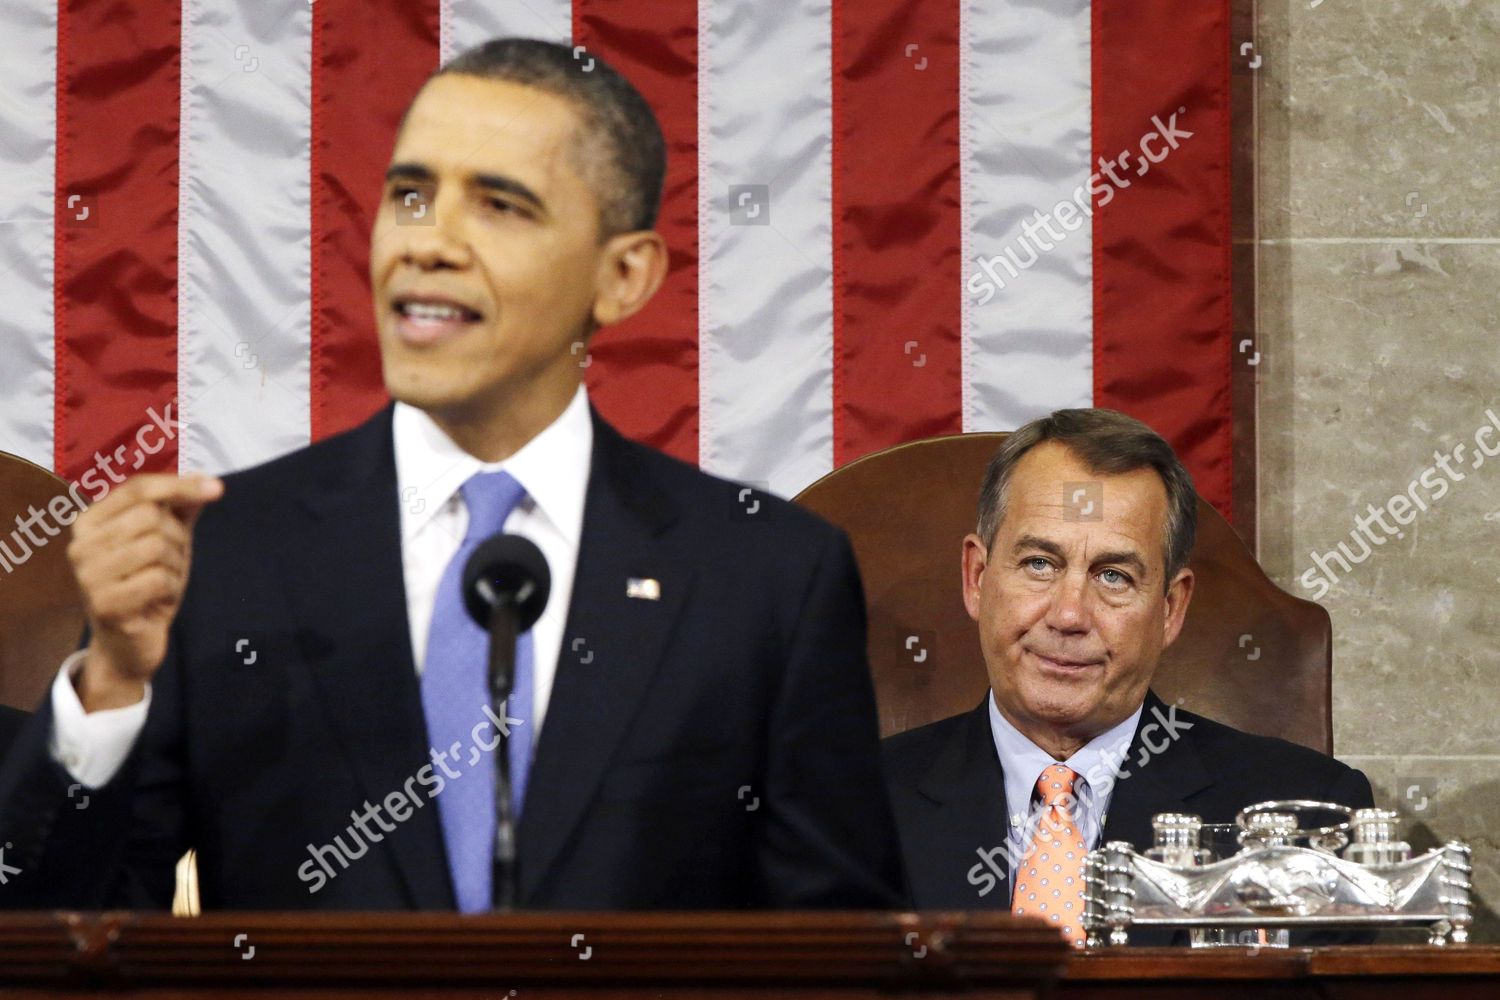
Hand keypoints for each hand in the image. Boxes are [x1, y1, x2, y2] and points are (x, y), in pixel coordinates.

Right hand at [66, 475, 223, 711]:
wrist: (128, 642)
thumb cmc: (147, 584)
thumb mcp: (167, 540)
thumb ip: (181, 509)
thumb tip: (205, 480)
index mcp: (90, 521)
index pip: (138, 489)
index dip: (179, 485)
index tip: (217, 489)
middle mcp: (81, 544)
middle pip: (152, 517)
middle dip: (177, 539)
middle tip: (169, 564)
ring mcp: (88, 575)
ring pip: (157, 546)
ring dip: (175, 566)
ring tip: (161, 583)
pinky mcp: (104, 603)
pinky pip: (159, 579)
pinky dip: (171, 589)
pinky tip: (158, 601)